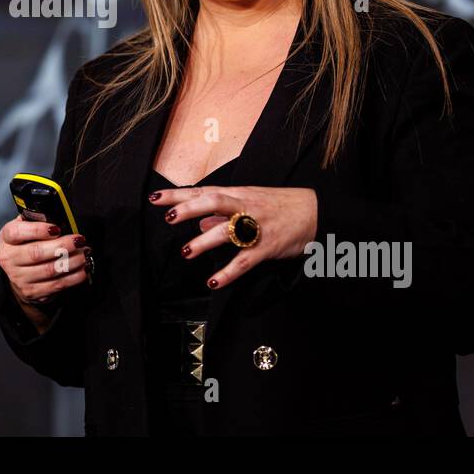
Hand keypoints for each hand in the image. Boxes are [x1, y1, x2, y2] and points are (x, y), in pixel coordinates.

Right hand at [0, 217, 91, 314]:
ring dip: (72, 261)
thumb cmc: (29, 244)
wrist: (21, 274)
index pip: (17, 233)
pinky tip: (83, 269)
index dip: (38, 230)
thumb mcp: (27, 228)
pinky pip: (56, 285)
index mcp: (7, 238)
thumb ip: (38, 220)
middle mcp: (8, 259)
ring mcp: (18, 278)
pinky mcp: (31, 292)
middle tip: (80, 240)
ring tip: (85, 254)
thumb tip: (60, 214)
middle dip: (62, 246)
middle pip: (36, 253)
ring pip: (49, 270)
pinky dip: (74, 277)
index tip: (57, 228)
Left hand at [150, 184, 318, 289]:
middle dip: (189, 208)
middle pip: (213, 202)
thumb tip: (199, 224)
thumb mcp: (250, 203)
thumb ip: (223, 214)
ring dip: (205, 242)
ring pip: (228, 231)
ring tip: (186, 252)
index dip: (178, 194)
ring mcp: (257, 226)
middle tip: (169, 218)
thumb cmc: (281, 206)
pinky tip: (213, 281)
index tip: (156, 198)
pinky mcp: (268, 246)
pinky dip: (228, 272)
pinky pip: (245, 260)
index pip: (203, 192)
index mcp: (238, 195)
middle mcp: (245, 207)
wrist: (317, 212)